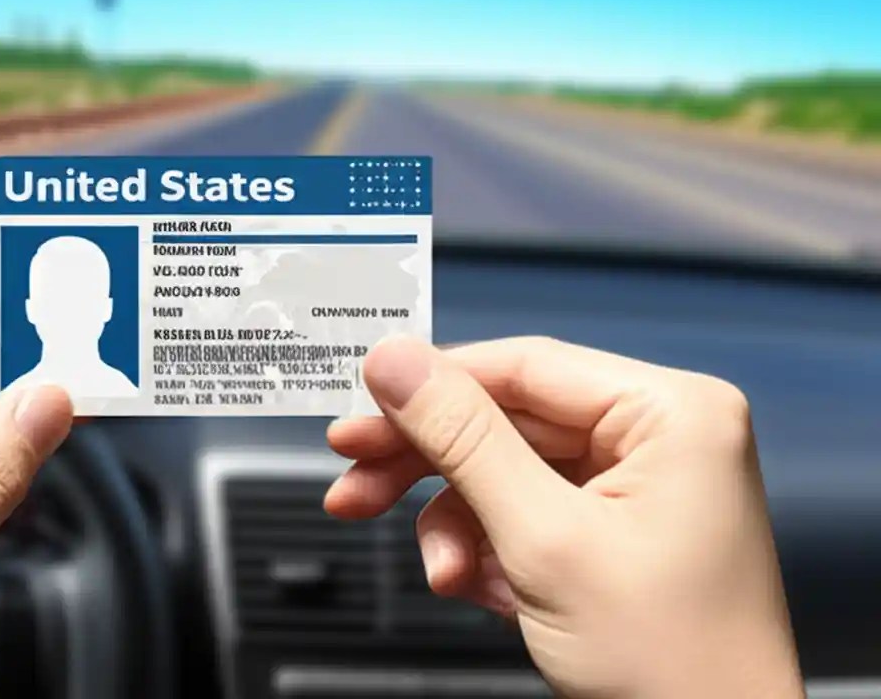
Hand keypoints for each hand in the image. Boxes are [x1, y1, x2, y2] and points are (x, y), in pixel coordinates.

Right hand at [325, 336, 801, 698]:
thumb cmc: (674, 666)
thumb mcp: (545, 541)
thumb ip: (463, 441)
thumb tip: (397, 362)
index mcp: (672, 414)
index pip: (525, 366)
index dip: (433, 384)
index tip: (361, 400)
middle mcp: (659, 439)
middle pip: (506, 420)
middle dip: (428, 465)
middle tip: (355, 478)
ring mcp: (637, 489)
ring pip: (505, 473)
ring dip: (455, 525)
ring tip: (441, 573)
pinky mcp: (612, 533)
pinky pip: (524, 515)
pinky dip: (487, 553)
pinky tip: (481, 590)